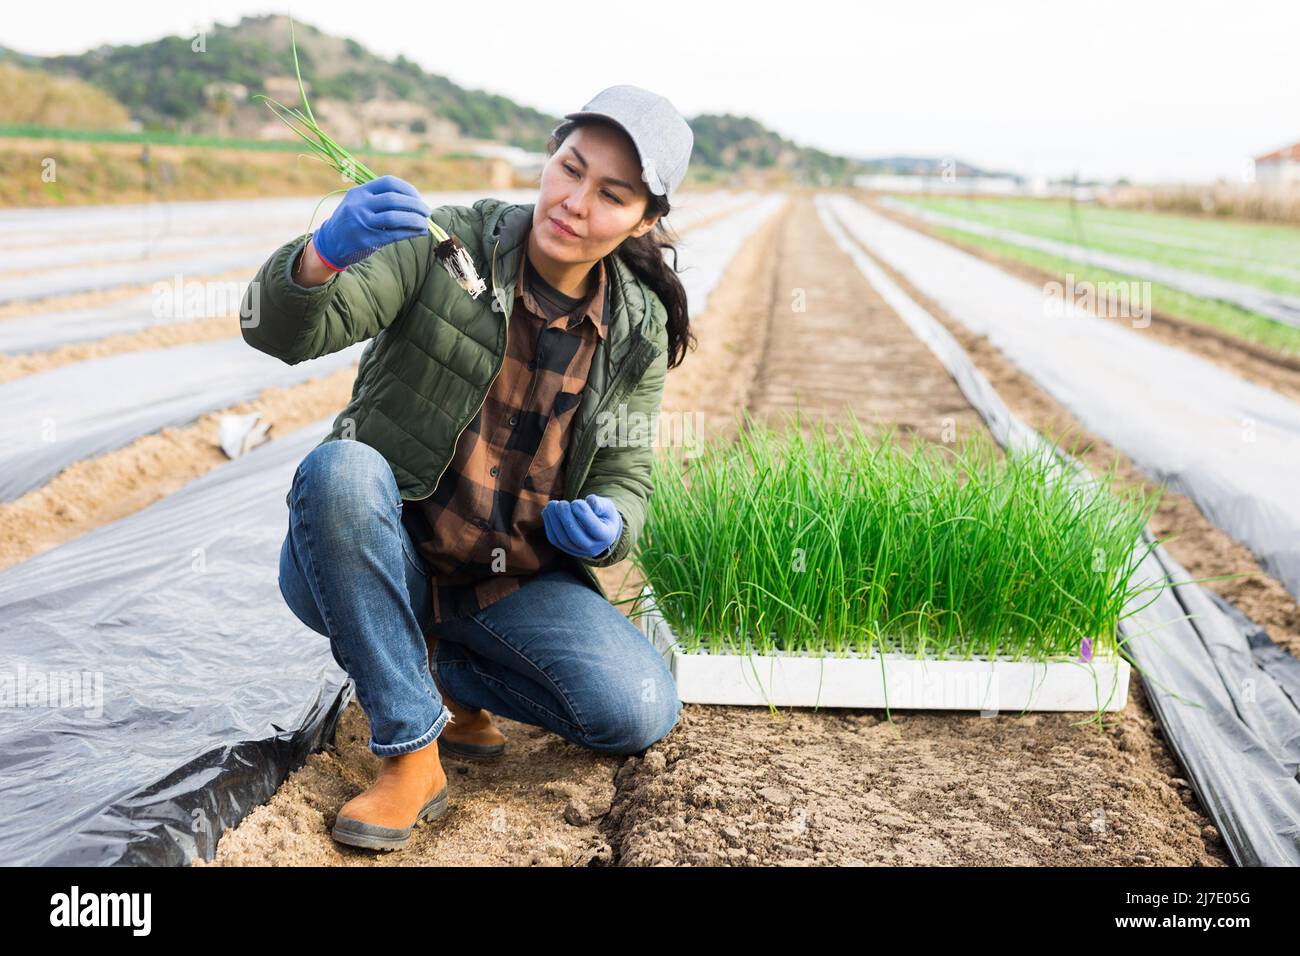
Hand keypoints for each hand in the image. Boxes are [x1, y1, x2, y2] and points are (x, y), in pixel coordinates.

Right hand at [310, 175, 431, 270]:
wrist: (330, 243)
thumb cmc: (352, 221)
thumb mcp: (359, 203)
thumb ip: (381, 199)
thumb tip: (416, 202)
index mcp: (359, 192)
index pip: (389, 182)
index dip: (408, 189)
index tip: (418, 198)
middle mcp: (359, 205)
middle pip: (394, 199)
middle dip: (415, 205)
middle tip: (427, 212)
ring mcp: (362, 223)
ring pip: (395, 217)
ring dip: (415, 220)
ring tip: (425, 224)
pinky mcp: (367, 240)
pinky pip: (394, 234)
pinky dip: (410, 232)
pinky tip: (420, 232)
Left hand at [542, 494, 622, 558]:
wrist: (600, 528)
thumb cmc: (603, 514)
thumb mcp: (607, 507)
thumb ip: (600, 504)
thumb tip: (590, 500)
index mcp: (607, 536)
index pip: (594, 528)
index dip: (584, 515)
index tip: (576, 502)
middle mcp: (593, 548)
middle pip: (576, 537)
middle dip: (566, 519)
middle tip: (561, 503)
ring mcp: (578, 551)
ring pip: (563, 539)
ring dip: (554, 521)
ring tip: (552, 504)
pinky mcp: (566, 549)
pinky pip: (555, 539)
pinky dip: (549, 525)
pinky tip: (547, 511)